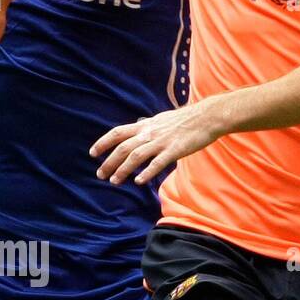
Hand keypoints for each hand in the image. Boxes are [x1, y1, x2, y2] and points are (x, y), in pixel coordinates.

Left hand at [90, 101, 220, 184]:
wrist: (207, 117)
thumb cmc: (185, 119)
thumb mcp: (161, 118)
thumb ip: (148, 123)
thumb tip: (137, 122)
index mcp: (145, 125)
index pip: (118, 133)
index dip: (103, 143)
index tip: (92, 153)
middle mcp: (149, 133)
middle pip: (123, 148)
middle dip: (109, 162)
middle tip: (100, 175)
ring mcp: (161, 142)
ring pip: (136, 156)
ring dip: (123, 170)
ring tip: (114, 181)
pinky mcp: (174, 150)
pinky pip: (157, 163)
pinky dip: (147, 172)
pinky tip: (139, 181)